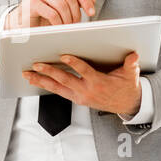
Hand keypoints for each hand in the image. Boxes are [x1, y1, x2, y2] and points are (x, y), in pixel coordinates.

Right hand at [9, 0, 95, 27]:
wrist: (22, 20)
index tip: (91, 12)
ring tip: (67, 27)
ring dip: (67, 19)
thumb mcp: (60, 3)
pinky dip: (58, 23)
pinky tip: (58, 27)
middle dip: (76, 13)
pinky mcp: (32, 3)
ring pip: (62, 5)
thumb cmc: (41, 12)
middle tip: (76, 23)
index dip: (86, 0)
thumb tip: (92, 0)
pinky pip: (52, 14)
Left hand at [24, 52, 141, 118]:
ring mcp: (79, 96)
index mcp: (99, 82)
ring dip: (41, 81)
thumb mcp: (131, 75)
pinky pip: (58, 91)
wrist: (127, 105)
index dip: (74, 63)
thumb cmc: (127, 87)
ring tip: (27, 75)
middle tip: (35, 65)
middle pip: (65, 80)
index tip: (63, 55)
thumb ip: (131, 64)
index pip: (84, 71)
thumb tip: (133, 55)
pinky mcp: (76, 99)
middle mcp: (86, 91)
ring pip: (57, 88)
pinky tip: (35, 80)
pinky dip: (46, 86)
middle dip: (49, 72)